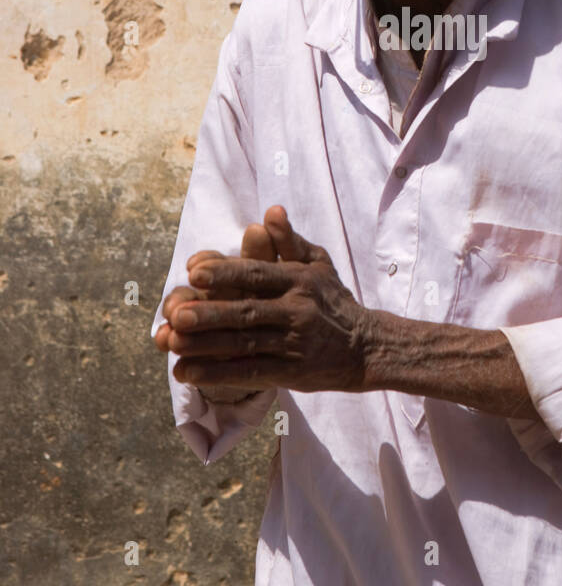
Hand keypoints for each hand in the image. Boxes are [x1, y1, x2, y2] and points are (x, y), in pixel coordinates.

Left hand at [159, 206, 370, 394]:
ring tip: (172, 343)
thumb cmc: (331, 299)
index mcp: (298, 279)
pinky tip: (187, 372)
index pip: (257, 274)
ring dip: (205, 346)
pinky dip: (217, 374)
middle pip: (247, 311)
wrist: (365, 346)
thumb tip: (271, 211)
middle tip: (175, 313)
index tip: (193, 271)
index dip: (225, 272)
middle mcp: (296, 310)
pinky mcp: (291, 372)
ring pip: (244, 344)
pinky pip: (250, 372)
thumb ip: (289, 241)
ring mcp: (294, 343)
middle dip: (209, 313)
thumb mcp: (318, 263)